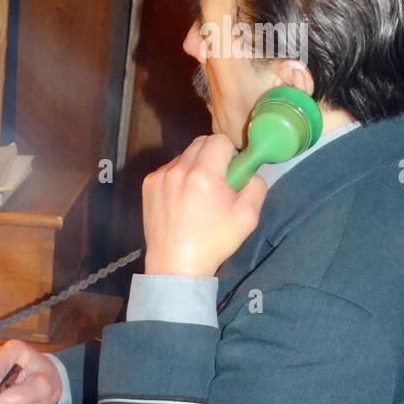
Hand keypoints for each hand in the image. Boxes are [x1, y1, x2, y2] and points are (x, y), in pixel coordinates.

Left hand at [142, 134, 266, 276]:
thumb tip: (247, 170)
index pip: (219, 140)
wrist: (176, 263)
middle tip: (219, 182)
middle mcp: (177, 170)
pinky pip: (170, 168)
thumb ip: (255, 184)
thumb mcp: (249, 215)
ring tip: (199, 194)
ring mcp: (159, 177)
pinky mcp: (148, 185)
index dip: (230, 154)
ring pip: (184, 155)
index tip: (232, 173)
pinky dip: (180, 176)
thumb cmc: (213, 242)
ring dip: (196, 166)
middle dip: (214, 156)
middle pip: (201, 143)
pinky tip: (183, 199)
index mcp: (202, 174)